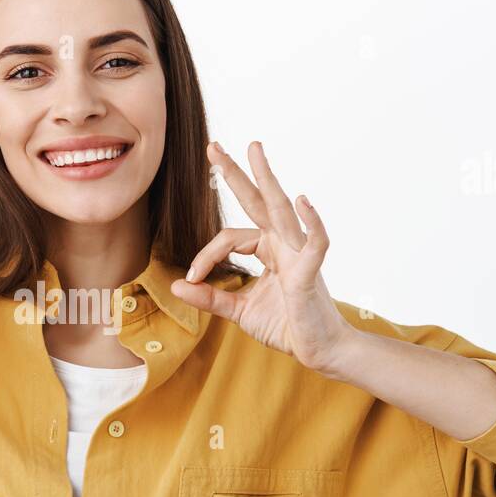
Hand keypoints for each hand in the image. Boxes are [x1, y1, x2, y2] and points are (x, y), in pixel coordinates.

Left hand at [171, 140, 356, 375]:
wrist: (319, 350)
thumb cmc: (286, 325)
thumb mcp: (239, 311)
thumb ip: (210, 297)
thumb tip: (176, 286)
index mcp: (268, 250)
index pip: (228, 238)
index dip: (205, 255)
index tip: (192, 279)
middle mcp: (283, 244)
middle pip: (257, 201)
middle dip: (236, 174)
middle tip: (214, 146)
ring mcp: (299, 254)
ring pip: (280, 210)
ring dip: (267, 179)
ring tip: (255, 149)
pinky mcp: (312, 272)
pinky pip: (315, 242)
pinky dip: (311, 222)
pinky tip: (302, 201)